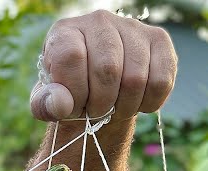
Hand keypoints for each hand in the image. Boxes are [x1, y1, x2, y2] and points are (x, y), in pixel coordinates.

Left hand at [30, 9, 176, 122]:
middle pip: (107, 69)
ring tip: (114, 108)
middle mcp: (99, 21)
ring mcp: (132, 27)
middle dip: (100, 104)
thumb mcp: (48, 101)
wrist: (98, 88)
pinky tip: (136, 103)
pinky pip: (161, 80)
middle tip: (95, 112)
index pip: (71, 57)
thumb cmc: (69, 92)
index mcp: (66, 32)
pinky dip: (149, 102)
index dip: (74, 92)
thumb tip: (61, 104)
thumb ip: (45, 104)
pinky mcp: (158, 39)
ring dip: (124, 106)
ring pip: (136, 78)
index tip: (73, 107)